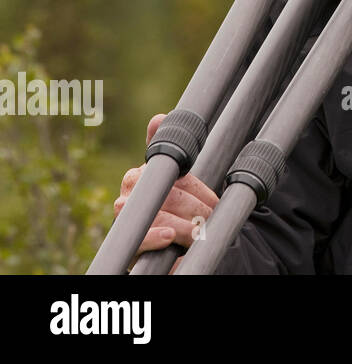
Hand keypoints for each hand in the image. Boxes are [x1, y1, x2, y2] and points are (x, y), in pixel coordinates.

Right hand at [115, 112, 218, 264]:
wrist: (170, 250)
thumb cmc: (175, 211)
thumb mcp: (178, 182)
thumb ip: (167, 151)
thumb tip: (158, 117)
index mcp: (140, 176)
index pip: (169, 175)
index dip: (194, 189)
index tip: (207, 198)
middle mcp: (128, 195)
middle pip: (168, 196)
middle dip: (196, 209)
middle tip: (211, 219)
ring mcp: (124, 220)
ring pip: (157, 215)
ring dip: (184, 225)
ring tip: (199, 232)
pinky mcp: (126, 244)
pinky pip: (138, 237)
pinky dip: (154, 237)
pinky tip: (167, 237)